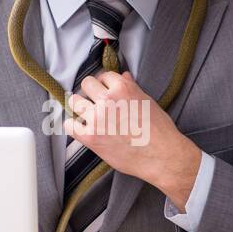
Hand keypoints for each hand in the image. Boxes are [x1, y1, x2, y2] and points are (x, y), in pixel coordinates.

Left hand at [64, 70, 201, 211]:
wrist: (162, 156)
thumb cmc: (160, 130)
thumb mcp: (148, 102)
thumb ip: (131, 88)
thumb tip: (123, 76)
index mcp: (123, 88)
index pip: (103, 75)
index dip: (105, 83)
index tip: (105, 91)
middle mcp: (108, 100)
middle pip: (86, 84)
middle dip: (90, 91)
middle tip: (95, 102)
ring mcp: (98, 118)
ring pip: (74, 102)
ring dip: (79, 106)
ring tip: (87, 114)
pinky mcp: (92, 137)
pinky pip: (70, 125)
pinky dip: (73, 125)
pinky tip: (81, 128)